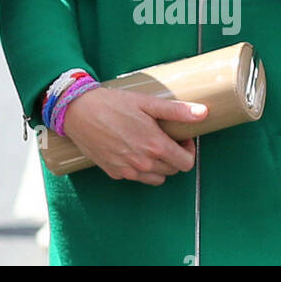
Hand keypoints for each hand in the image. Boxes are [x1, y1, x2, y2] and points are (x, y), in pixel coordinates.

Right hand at [61, 87, 206, 184]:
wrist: (77, 111)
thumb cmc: (112, 103)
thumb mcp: (146, 102)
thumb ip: (176, 111)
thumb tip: (203, 113)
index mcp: (155, 146)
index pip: (186, 163)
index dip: (188, 150)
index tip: (180, 137)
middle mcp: (143, 163)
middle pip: (173, 170)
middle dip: (174, 155)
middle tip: (164, 137)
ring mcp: (128, 171)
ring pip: (156, 178)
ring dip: (159, 165)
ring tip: (149, 145)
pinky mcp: (115, 173)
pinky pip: (137, 177)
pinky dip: (141, 168)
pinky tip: (131, 149)